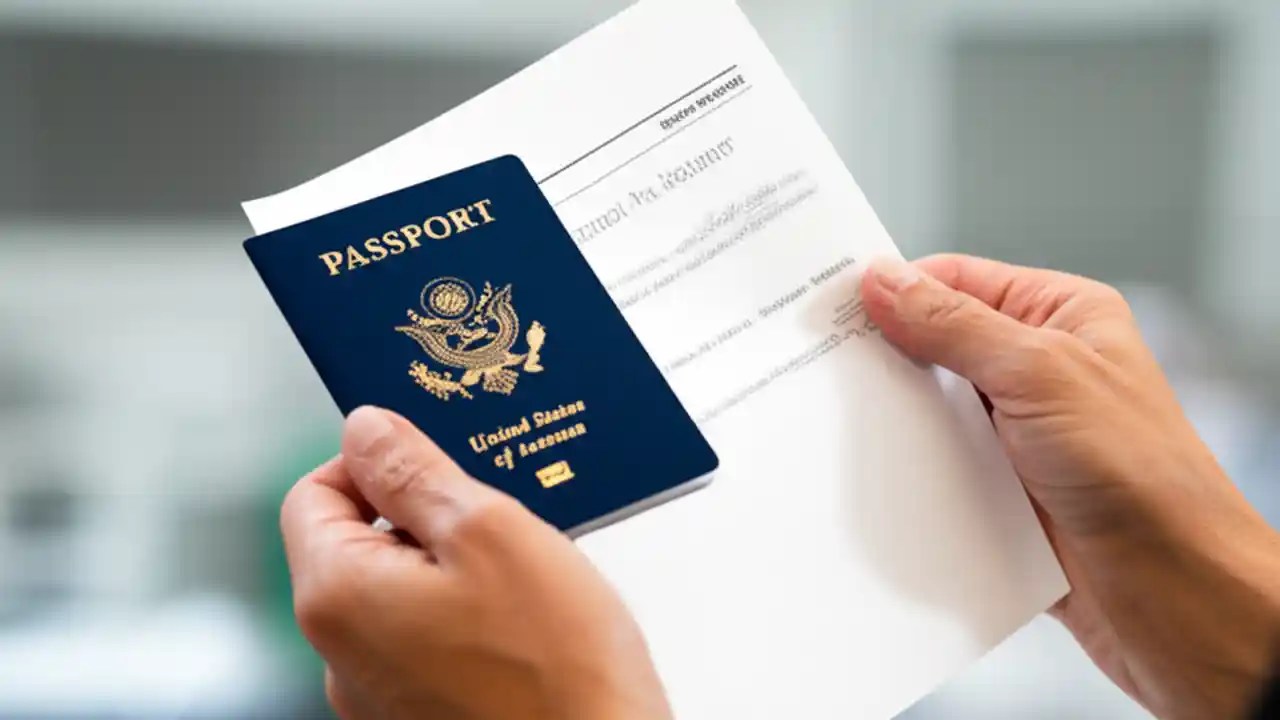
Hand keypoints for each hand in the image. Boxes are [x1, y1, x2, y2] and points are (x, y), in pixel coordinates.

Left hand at [280, 407, 670, 719]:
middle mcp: (342, 654)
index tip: (432, 458)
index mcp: (340, 596)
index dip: (372, 463)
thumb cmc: (557, 666)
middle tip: (495, 513)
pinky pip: (426, 634)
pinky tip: (521, 614)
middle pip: (357, 541)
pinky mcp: (420, 711)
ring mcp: (380, 691)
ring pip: (399, 588)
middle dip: (423, 512)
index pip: (312, 493)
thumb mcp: (489, 531)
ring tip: (520, 569)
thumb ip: (414, 472)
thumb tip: (366, 429)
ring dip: (451, 562)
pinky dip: (465, 610)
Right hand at [862, 255, 1279, 719]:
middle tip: (819, 363)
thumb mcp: (1039, 374)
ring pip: (932, 412)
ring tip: (838, 422)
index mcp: (1061, 317)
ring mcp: (1021, 434)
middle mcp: (1040, 370)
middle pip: (937, 345)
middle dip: (886, 357)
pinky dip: (909, 474)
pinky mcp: (1004, 492)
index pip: (958, 281)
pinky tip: (877, 478)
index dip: (896, 288)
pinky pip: (938, 470)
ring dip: (896, 422)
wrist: (1176, 596)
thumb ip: (953, 325)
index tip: (832, 304)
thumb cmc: (1140, 476)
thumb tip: (884, 280)